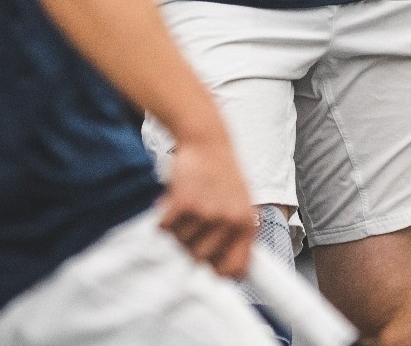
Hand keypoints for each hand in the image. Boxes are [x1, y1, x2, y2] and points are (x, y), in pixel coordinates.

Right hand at [156, 134, 257, 279]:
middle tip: (192, 224)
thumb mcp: (241, 202)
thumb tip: (228, 269)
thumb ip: (235, 233)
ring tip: (187, 205)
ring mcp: (206, 213)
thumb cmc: (222, 171)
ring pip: (180, 242)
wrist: (207, 139)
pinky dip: (163, 217)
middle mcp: (228, 221)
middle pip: (200, 259)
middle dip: (191, 244)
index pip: (236, 268)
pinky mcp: (183, 203)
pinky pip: (164, 227)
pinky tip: (172, 200)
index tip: (212, 270)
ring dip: (177, 228)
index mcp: (246, 224)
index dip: (220, 272)